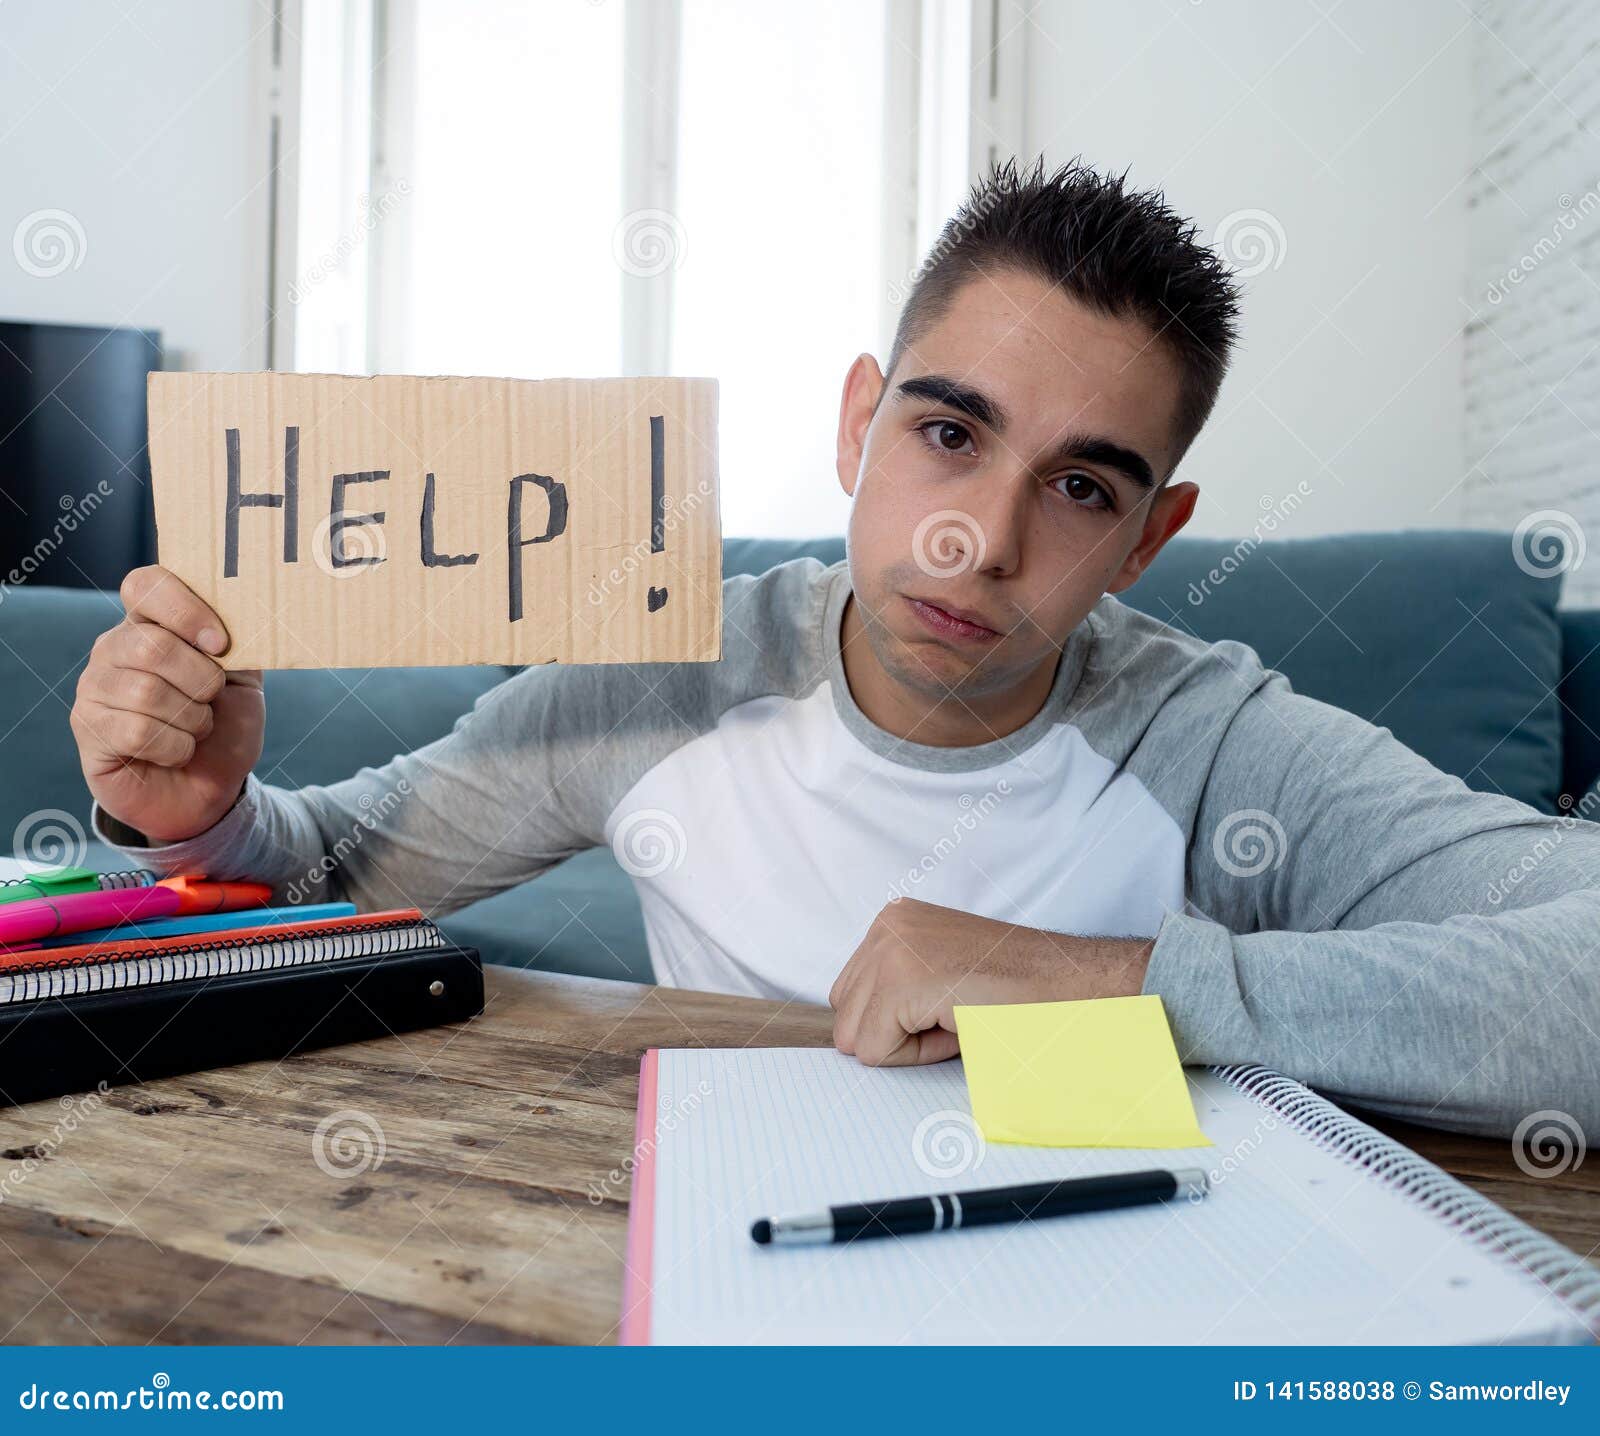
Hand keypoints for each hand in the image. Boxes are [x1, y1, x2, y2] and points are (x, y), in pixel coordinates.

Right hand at [71, 566, 264, 843]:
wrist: (209, 789)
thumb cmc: (223, 727)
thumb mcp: (244, 679)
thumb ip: (240, 641)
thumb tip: (240, 613)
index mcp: (153, 622)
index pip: (146, 584)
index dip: (185, 609)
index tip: (221, 644)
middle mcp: (115, 647)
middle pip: (152, 646)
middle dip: (202, 682)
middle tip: (212, 700)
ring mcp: (95, 687)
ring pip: (146, 693)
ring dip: (192, 719)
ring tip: (195, 729)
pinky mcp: (88, 728)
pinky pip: (138, 732)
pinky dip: (176, 748)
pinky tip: (176, 752)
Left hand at [829, 897, 1153, 1065]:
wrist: (1068, 984)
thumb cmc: (1014, 989)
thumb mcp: (938, 979)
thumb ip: (893, 993)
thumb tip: (849, 1038)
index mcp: (892, 921)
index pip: (851, 997)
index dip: (897, 1021)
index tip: (946, 1006)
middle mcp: (885, 925)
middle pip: (845, 1015)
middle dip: (893, 1033)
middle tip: (951, 1014)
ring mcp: (890, 948)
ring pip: (855, 1037)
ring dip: (904, 1044)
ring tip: (954, 1017)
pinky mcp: (902, 978)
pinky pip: (874, 1050)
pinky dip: (915, 1055)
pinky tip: (955, 1024)